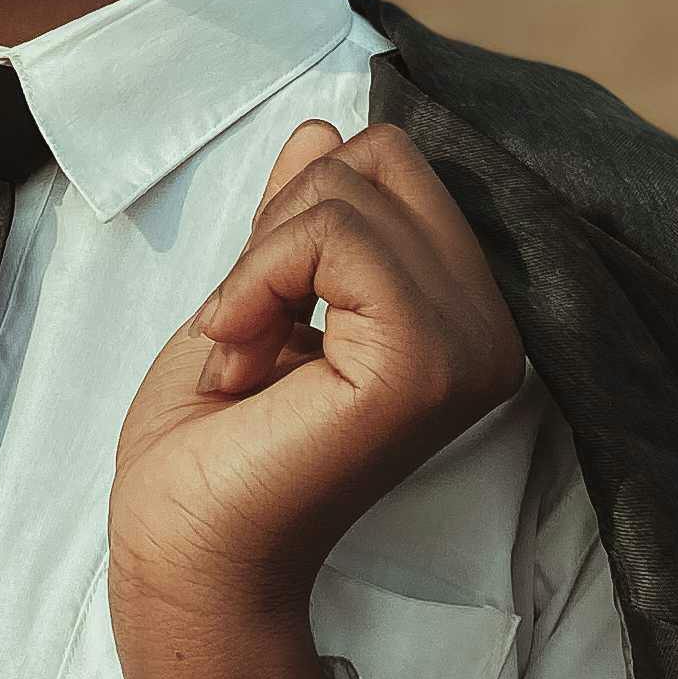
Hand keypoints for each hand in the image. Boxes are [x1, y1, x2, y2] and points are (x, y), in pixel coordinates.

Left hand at [109, 118, 521, 620]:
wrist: (186, 550)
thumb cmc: (213, 442)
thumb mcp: (259, 293)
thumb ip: (305, 219)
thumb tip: (326, 128)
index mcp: (465, 313)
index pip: (395, 161)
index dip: (300, 216)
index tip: (264, 314)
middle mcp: (492, 330)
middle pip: (380, 157)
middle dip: (283, 228)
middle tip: (254, 331)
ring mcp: (469, 348)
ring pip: (348, 190)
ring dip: (258, 268)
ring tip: (250, 360)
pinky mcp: (425, 364)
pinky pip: (332, 236)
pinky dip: (256, 281)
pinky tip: (243, 365)